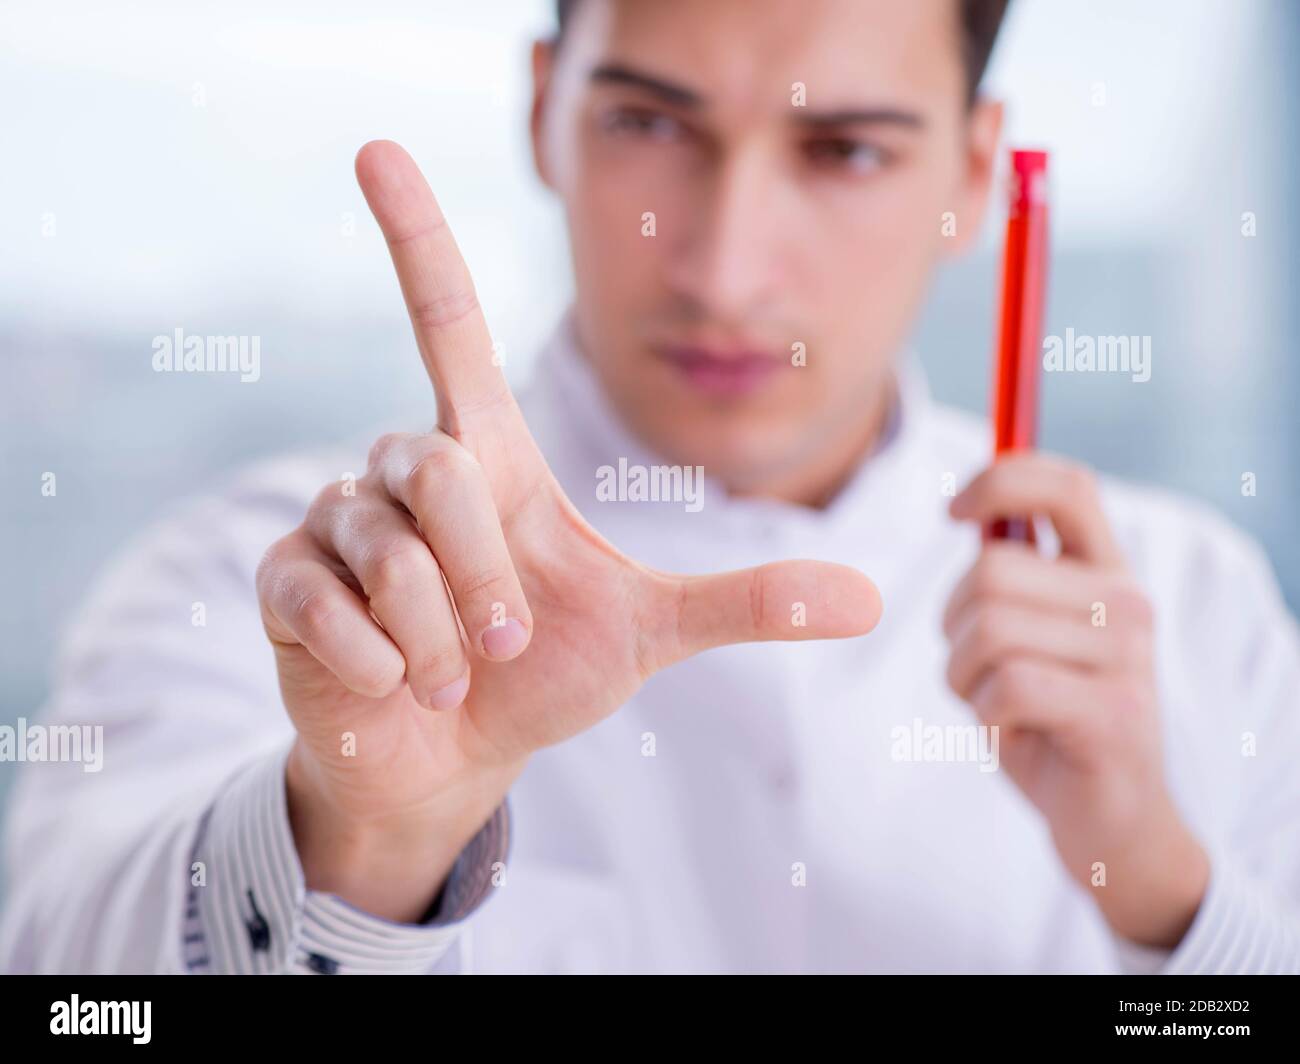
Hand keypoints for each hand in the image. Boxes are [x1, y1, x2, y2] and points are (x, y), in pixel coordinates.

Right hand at [255, 140, 882, 921]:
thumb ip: (747, 601)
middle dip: (484, 576)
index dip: (416, 236)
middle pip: (432, 466)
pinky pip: (320, 599)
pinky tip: (391, 682)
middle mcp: (406, 470)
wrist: (454, 752)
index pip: (446, 322)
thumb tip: (873, 597)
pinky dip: (376, 660)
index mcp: (489, 454)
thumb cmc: (541, 673)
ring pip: (385, 547)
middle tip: (507, 640)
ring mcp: (338, 522)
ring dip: (437, 633)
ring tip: (452, 671)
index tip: (378, 150)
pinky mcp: (287, 580)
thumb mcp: (650, 630)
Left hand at [944, 452, 1208, 947]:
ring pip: (989, 629)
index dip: (1000, 481)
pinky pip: (1005, 686)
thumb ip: (1012, 575)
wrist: (1111, 821)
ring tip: (991, 702)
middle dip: (950, 623)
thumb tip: (967, 508)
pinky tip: (1009, 731)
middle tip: (972, 669)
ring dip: (961, 674)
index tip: (950, 512)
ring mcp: (1126, 658)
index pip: (1068, 486)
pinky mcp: (1112, 714)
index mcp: (1108, 571)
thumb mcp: (1031, 634)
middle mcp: (1127, 603)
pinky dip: (983, 713)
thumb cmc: (1050, 716)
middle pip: (990, 571)